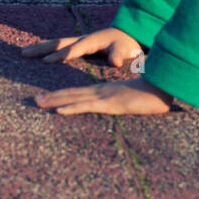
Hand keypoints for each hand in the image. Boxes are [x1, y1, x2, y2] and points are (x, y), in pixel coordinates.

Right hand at [22, 27, 141, 67]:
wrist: (129, 33)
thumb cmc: (126, 43)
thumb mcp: (125, 49)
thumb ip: (119, 55)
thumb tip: (115, 62)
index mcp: (91, 41)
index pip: (73, 49)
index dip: (61, 55)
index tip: (47, 61)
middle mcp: (82, 39)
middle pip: (58, 43)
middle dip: (41, 48)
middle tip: (24, 53)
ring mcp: (79, 41)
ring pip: (56, 43)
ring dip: (40, 47)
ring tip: (24, 51)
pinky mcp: (79, 44)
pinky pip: (60, 46)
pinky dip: (47, 48)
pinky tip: (38, 53)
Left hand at [34, 78, 173, 115]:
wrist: (164, 87)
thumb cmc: (153, 94)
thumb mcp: (135, 99)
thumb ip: (127, 101)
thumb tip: (125, 104)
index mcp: (106, 91)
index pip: (80, 92)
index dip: (64, 94)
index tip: (49, 97)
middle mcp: (101, 91)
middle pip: (72, 93)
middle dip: (52, 96)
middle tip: (34, 100)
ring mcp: (104, 97)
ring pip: (74, 98)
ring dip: (55, 100)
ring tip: (38, 102)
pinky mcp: (109, 104)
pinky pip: (86, 106)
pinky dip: (71, 108)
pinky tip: (59, 111)